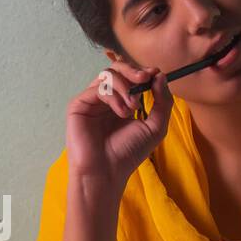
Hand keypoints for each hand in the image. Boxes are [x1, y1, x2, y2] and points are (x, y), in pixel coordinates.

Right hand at [64, 57, 175, 190]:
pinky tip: (121, 112)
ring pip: (107, 75)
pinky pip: (98, 88)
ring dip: (125, 86)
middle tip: (144, 78)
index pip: (129, 76)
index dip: (142, 72)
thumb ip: (162, 102)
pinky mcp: (79, 105)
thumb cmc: (128, 153)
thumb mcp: (155, 127)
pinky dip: (113, 96)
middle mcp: (105, 99)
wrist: (107, 172)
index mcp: (121, 102)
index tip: (155, 74)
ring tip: (133, 107)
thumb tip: (160, 75)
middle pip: (116, 68)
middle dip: (133, 70)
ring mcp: (91, 101)